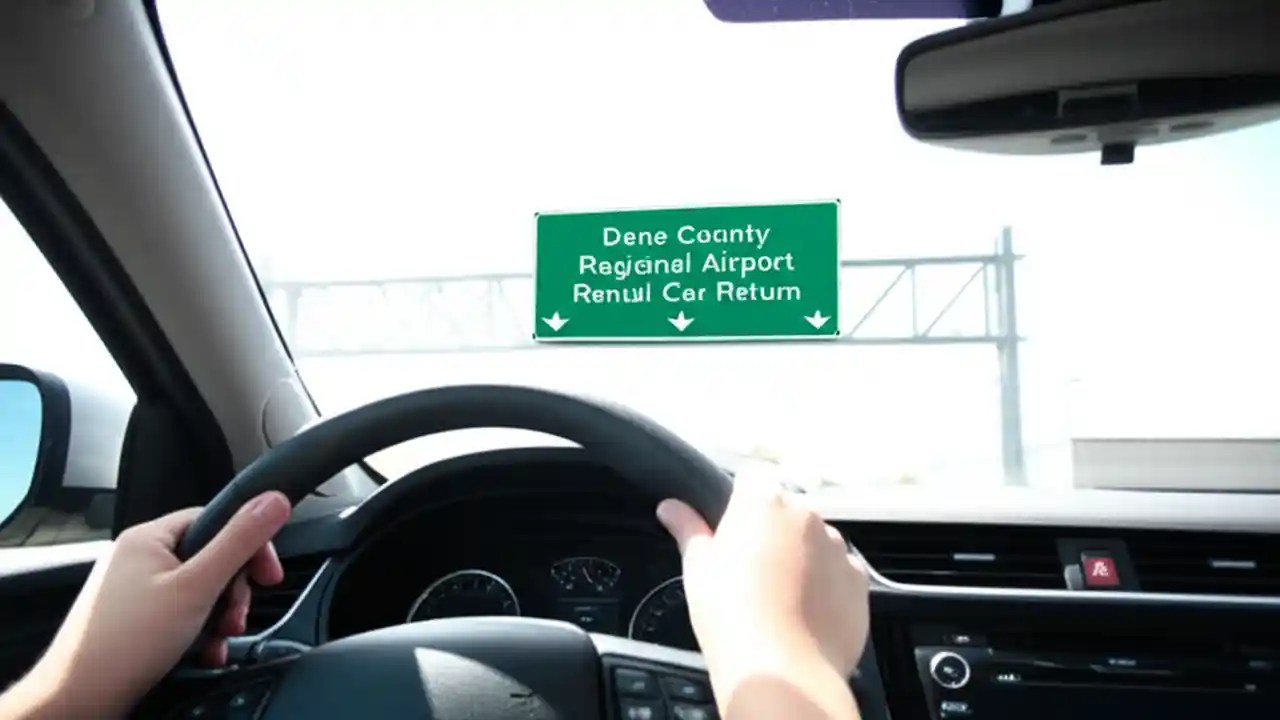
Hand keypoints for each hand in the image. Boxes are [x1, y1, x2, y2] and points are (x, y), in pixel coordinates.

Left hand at [2, 492, 291, 719]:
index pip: (215, 520)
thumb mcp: (198, 587)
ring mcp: (132, 589)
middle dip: (232, 592)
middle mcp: (137, 558)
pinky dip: (197, 633)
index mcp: (148, 537)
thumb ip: (239, 541)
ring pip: (197, 591)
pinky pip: (179, 613)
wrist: (78, 698)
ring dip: (217, 617)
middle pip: (210, 559)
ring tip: (216, 640)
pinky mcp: (133, 618)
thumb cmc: (125, 644)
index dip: (248, 546)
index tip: (267, 575)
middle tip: (236, 617)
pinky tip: (201, 652)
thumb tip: (272, 501)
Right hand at [656, 472, 868, 718]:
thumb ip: (688, 529)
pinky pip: (840, 572)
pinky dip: (827, 584)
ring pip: (816, 541)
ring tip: (780, 597)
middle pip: (787, 511)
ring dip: (802, 556)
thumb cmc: (730, 613)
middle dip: (772, 531)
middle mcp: (807, 514)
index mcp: (763, 500)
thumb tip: (670, 507)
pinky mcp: (860, 580)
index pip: (752, 478)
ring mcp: (839, 547)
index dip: (740, 502)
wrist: (781, 669)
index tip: (731, 531)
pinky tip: (806, 612)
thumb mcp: (698, 568)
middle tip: (750, 570)